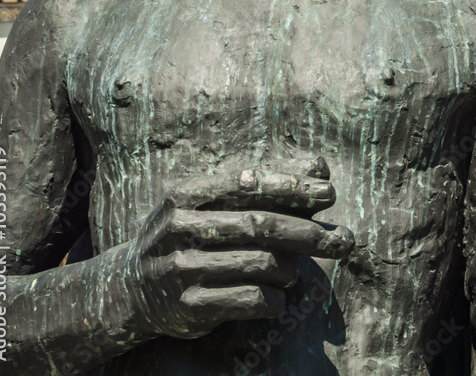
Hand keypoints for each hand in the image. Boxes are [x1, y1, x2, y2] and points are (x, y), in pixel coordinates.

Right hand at [127, 162, 353, 339]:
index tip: (329, 191)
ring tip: (292, 271)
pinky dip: (276, 299)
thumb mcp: (208, 201)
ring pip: (262, 264)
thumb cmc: (185, 233)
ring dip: (291, 269)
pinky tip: (278, 297)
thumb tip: (317, 166)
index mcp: (187, 194)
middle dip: (307, 232)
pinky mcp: (192, 307)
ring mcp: (184, 269)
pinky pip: (252, 300)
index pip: (247, 183)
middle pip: (260, 225)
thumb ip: (260, 185)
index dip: (290, 186)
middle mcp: (182, 228)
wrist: (131, 287)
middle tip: (344, 240)